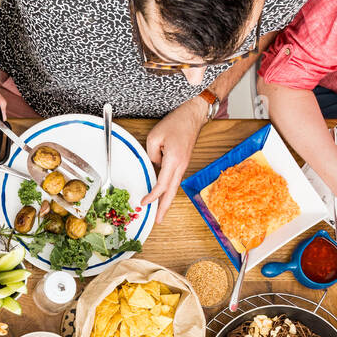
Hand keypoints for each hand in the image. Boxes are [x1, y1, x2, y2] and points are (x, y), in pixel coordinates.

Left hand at [140, 102, 202, 220]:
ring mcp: (184, 165)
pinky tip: (164, 196)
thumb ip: (151, 155)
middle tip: (158, 221)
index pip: (162, 184)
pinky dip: (169, 190)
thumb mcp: (155, 137)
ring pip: (174, 187)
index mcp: (174, 160)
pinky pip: (175, 180)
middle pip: (172, 192)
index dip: (153, 196)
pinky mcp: (183, 162)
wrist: (193, 115)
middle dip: (164, 208)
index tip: (144, 203)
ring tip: (160, 212)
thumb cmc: (176, 123)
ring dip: (167, 201)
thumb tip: (154, 166)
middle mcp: (181, 165)